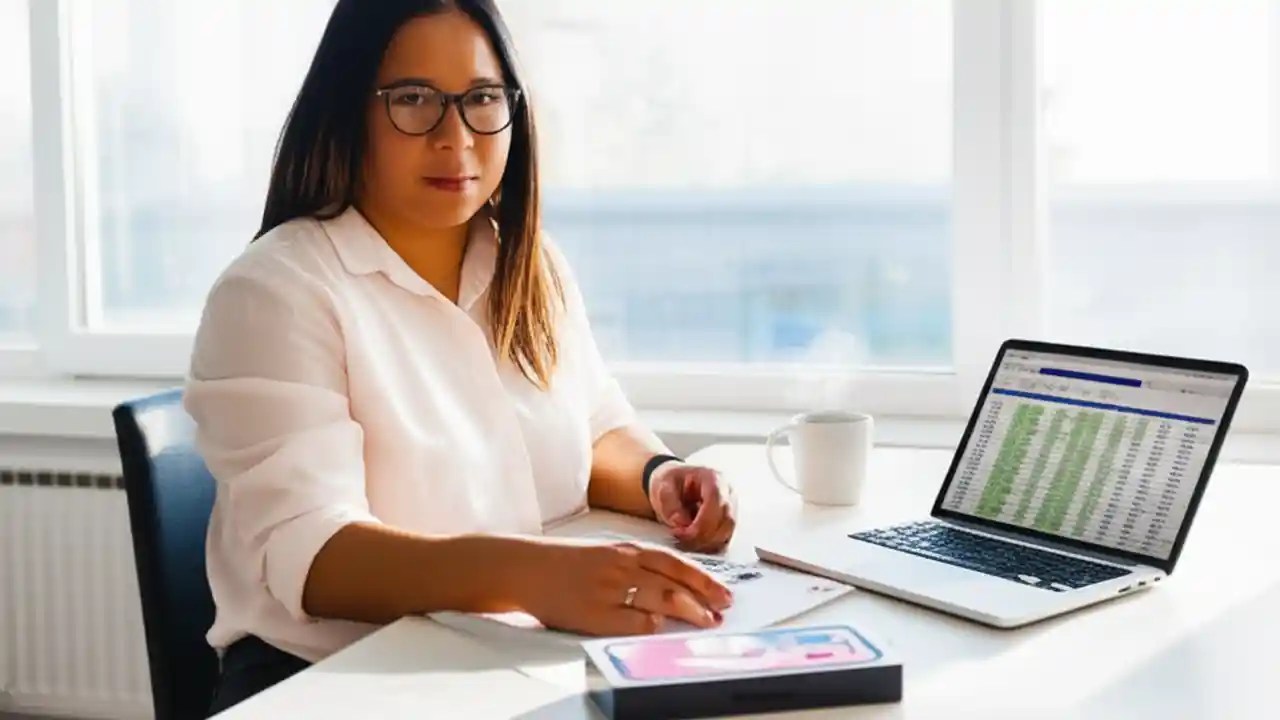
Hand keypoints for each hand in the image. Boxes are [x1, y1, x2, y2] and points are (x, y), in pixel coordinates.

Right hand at [515, 539, 732, 636]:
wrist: (526, 567)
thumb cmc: (564, 562)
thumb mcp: (605, 553)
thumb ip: (635, 565)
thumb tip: (671, 585)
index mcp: (626, 550)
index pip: (676, 564)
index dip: (704, 579)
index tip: (723, 592)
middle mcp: (623, 566)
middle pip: (676, 583)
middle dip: (705, 598)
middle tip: (723, 610)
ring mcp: (610, 590)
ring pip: (663, 600)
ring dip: (690, 612)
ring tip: (706, 621)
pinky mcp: (595, 613)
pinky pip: (634, 621)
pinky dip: (653, 625)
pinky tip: (663, 628)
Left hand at [648, 462, 736, 552]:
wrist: (672, 486)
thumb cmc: (669, 484)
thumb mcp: (662, 488)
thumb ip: (670, 505)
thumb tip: (682, 523)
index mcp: (713, 479)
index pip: (717, 503)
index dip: (702, 523)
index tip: (683, 534)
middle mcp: (727, 494)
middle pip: (726, 521)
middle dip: (703, 537)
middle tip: (681, 542)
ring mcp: (730, 510)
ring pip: (727, 534)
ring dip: (706, 544)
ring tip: (683, 544)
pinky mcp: (727, 525)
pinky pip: (723, 542)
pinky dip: (708, 547)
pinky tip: (691, 546)